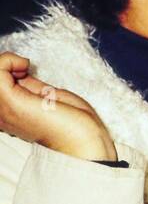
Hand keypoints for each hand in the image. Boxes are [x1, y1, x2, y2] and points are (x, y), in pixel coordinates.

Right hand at [0, 53, 116, 160]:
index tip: (26, 70)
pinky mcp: (10, 102)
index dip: (7, 70)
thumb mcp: (47, 98)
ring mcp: (2, 110)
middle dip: (2, 66)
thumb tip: (20, 73)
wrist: (83, 143)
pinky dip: (8, 61)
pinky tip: (25, 66)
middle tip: (23, 69)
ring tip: (23, 68)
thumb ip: (29, 87)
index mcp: (7, 114)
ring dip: (4, 63)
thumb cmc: (75, 126)